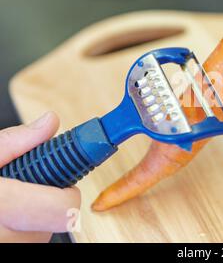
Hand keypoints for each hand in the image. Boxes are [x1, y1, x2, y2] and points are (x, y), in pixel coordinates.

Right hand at [0, 112, 80, 242]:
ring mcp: (6, 250)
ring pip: (39, 234)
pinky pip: (25, 241)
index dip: (66, 192)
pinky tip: (1, 217)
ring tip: (4, 202)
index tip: (60, 180)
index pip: (63, 208)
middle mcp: (5, 238)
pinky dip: (19, 230)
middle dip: (45, 201)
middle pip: (54, 222)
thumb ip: (13, 142)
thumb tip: (50, 122)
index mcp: (0, 206)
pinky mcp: (9, 254)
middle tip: (21, 188)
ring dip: (30, 217)